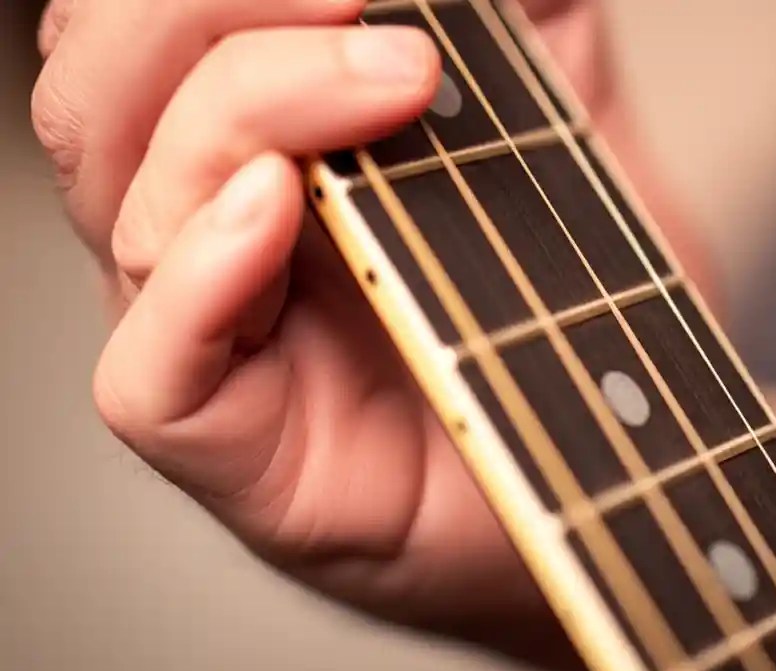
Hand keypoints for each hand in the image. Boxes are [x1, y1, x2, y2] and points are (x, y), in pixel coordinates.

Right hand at [31, 0, 688, 669]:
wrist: (603, 456)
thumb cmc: (559, 304)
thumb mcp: (556, 121)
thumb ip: (519, 29)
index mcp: (252, 137)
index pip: (151, 26)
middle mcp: (206, 227)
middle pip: (106, 91)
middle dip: (211, 12)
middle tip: (361, 0)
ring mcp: (210, 336)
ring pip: (132, 200)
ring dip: (250, 106)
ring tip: (392, 80)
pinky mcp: (232, 445)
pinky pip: (155, 368)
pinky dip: (204, 275)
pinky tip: (273, 207)